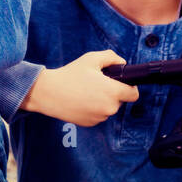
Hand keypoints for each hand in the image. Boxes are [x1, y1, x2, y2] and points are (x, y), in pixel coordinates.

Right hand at [22, 50, 140, 126]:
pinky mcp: (90, 124)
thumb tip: (122, 64)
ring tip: (86, 91)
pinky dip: (93, 109)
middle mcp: (109, 108)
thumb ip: (111, 57)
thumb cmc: (70, 75)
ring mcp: (99, 118)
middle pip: (120, 101)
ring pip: (108, 109)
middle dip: (113, 93)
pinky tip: (80, 100)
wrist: (48, 93)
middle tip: (97, 84)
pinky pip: (98, 115)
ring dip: (102, 102)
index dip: (130, 88)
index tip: (121, 83)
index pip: (134, 94)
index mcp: (113, 92)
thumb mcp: (91, 59)